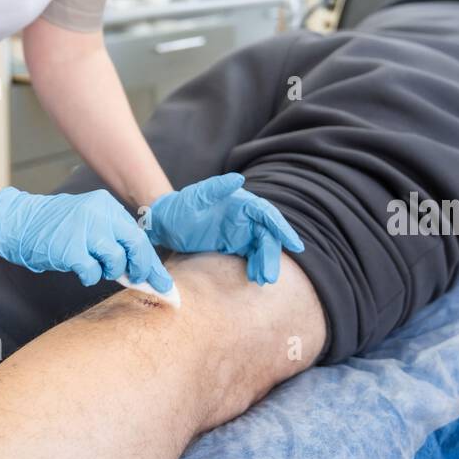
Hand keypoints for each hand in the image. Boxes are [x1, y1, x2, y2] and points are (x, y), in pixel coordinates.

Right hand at [0, 186, 174, 294]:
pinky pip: (92, 272)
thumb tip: (139, 269)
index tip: (165, 284)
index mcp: (106, 206)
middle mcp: (99, 214)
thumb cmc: (55, 228)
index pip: (138, 236)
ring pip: (115, 261)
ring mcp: (85, 230)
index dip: (152, 263)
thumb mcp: (87, 221)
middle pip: (136, 246)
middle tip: (141, 282)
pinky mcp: (71, 248)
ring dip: (109, 272)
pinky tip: (80, 270)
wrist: (18, 222)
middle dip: (143, 270)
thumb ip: (111, 237)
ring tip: (95, 267)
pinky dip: (89, 277)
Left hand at [145, 172, 304, 284]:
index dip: (282, 228)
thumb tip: (238, 179)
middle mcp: (244, 217)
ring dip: (265, 263)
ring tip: (262, 279)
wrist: (164, 224)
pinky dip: (255, 266)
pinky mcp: (233, 245)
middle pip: (266, 235)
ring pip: (261, 248)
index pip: (266, 214)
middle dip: (271, 255)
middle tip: (269, 276)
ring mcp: (240, 232)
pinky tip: (254, 277)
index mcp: (240, 202)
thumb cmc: (179, 207)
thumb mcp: (195, 196)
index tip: (294, 244)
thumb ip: (216, 187)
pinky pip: (250, 256)